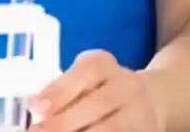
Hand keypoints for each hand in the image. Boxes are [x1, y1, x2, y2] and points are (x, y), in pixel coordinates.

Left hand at [28, 50, 163, 131]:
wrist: (154, 97)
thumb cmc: (102, 88)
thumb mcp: (84, 78)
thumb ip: (62, 89)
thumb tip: (35, 108)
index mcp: (103, 64)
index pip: (85, 71)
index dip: (59, 90)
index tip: (35, 107)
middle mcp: (126, 84)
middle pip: (97, 103)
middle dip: (64, 121)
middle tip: (39, 131)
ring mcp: (141, 110)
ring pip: (112, 127)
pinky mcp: (148, 130)